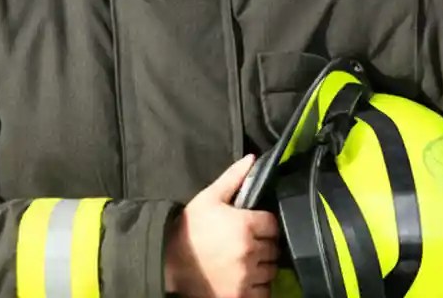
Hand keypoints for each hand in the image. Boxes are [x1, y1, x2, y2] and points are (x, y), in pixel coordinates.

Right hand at [164, 155, 279, 297]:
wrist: (167, 262)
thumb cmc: (189, 228)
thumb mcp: (209, 198)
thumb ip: (234, 178)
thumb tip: (252, 159)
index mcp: (245, 225)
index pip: (273, 224)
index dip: (265, 224)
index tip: (254, 227)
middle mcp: (249, 251)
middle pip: (274, 248)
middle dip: (264, 245)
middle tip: (248, 244)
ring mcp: (245, 276)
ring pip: (271, 270)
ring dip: (263, 266)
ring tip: (246, 262)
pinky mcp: (240, 296)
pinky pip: (264, 291)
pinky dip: (259, 287)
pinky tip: (246, 279)